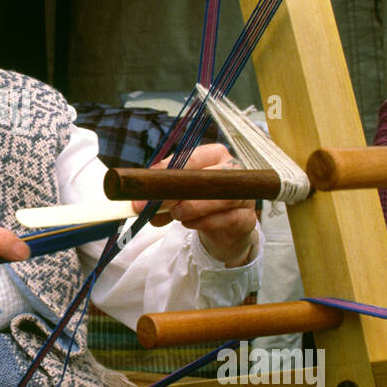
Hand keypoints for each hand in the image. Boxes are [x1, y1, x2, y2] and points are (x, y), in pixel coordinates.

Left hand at [131, 144, 257, 266]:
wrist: (224, 230)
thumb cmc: (199, 203)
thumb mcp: (177, 195)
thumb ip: (160, 195)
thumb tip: (138, 203)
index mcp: (214, 156)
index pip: (192, 157)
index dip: (168, 169)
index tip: (147, 183)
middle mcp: (233, 171)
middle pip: (208, 176)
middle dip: (177, 191)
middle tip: (156, 204)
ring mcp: (244, 195)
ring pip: (220, 197)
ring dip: (192, 208)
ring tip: (176, 214)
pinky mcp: (247, 218)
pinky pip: (227, 219)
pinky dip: (204, 223)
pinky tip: (190, 224)